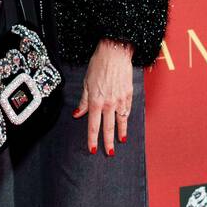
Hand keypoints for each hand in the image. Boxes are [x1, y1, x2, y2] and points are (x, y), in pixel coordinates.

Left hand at [73, 38, 133, 155]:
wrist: (115, 52)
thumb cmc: (98, 65)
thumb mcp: (86, 83)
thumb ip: (83, 101)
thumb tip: (78, 114)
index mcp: (96, 101)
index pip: (93, 125)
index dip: (93, 139)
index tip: (93, 149)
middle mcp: (108, 103)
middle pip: (108, 127)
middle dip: (108, 142)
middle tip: (109, 153)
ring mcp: (120, 99)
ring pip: (121, 121)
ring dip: (120, 133)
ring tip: (120, 142)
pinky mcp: (129, 94)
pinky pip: (127, 110)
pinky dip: (126, 118)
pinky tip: (125, 124)